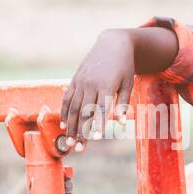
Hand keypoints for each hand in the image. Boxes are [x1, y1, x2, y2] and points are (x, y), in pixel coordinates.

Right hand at [61, 29, 135, 150]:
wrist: (112, 44)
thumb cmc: (124, 67)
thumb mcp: (128, 83)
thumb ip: (123, 103)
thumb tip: (119, 122)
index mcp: (107, 85)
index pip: (101, 109)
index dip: (98, 124)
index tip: (96, 138)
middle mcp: (91, 84)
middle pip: (84, 112)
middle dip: (81, 132)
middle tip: (79, 149)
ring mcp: (81, 82)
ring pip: (73, 107)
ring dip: (70, 127)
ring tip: (69, 142)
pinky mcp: (75, 80)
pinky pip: (67, 98)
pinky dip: (64, 112)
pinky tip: (64, 126)